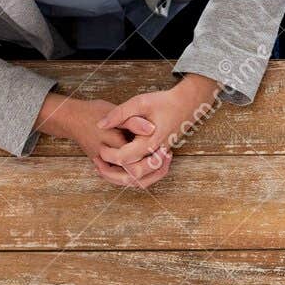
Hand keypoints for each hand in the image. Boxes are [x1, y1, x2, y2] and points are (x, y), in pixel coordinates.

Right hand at [36, 93, 165, 188]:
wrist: (71, 118)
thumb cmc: (92, 112)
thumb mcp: (114, 110)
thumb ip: (132, 121)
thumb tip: (151, 128)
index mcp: (110, 143)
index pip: (136, 158)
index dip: (155, 158)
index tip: (166, 150)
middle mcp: (106, 157)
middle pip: (133, 176)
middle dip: (153, 170)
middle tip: (166, 158)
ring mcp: (103, 163)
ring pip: (127, 180)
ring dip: (147, 175)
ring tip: (161, 162)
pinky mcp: (103, 165)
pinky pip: (120, 177)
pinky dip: (135, 174)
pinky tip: (148, 164)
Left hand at [96, 74, 220, 186]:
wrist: (185, 105)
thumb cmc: (163, 102)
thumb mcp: (140, 102)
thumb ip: (120, 113)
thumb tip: (101, 125)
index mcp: (151, 142)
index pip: (126, 158)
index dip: (109, 155)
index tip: (100, 146)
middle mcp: (157, 154)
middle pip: (133, 176)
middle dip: (112, 172)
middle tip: (98, 160)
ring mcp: (160, 159)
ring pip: (141, 181)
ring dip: (121, 179)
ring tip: (104, 169)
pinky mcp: (159, 159)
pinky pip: (146, 177)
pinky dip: (130, 177)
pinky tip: (118, 167)